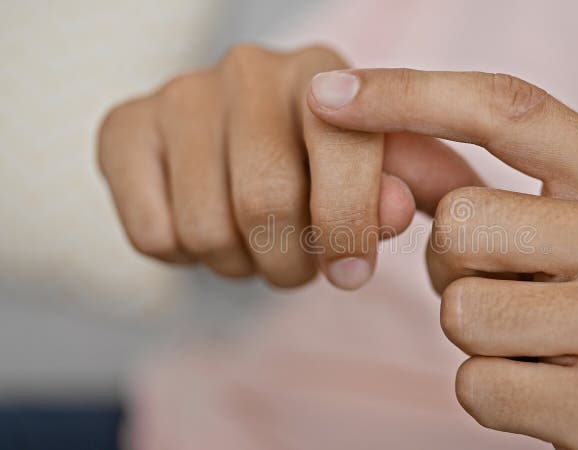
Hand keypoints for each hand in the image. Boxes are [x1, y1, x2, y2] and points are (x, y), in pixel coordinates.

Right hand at [97, 45, 477, 288]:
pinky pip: (153, 234)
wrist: (238, 145)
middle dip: (289, 263)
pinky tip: (203, 226)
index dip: (349, 228)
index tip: (352, 272)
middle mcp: (250, 69)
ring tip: (252, 245)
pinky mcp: (123, 128)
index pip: (341, 153)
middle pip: (265, 202)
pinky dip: (185, 257)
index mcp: (324, 72)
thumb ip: (408, 188)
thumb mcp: (382, 173)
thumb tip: (393, 209)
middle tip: (296, 268)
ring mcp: (180, 94)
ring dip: (238, 265)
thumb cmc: (321, 165)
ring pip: (207, 229)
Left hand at [307, 69, 577, 448]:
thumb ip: (460, 182)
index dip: (408, 95)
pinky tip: (539, 390)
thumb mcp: (543, 231)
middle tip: (507, 290)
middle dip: (452, 266)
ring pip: (460, 310)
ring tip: (528, 340)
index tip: (326, 96)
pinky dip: (486, 392)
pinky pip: (476, 386)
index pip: (506, 110)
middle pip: (461, 224)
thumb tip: (363, 132)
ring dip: (470, 333)